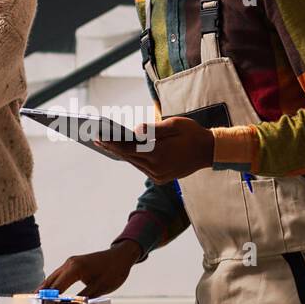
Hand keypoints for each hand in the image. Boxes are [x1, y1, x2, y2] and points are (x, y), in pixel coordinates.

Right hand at [40, 241, 142, 297]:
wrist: (121, 256)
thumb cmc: (114, 270)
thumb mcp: (100, 287)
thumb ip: (84, 297)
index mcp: (75, 268)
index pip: (57, 286)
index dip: (49, 299)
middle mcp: (69, 264)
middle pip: (50, 281)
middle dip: (42, 294)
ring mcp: (70, 263)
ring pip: (53, 277)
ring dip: (45, 289)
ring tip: (36, 301)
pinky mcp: (73, 265)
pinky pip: (59, 275)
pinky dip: (52, 284)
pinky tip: (49, 292)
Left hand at [97, 116, 213, 183]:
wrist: (209, 152)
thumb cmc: (192, 134)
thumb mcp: (175, 124)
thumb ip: (154, 129)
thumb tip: (135, 130)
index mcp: (159, 154)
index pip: (129, 148)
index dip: (112, 141)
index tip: (98, 135)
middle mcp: (157, 168)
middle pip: (128, 156)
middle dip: (111, 146)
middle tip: (95, 137)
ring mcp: (158, 176)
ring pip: (134, 162)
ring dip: (120, 153)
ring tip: (105, 143)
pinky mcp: (160, 178)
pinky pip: (141, 167)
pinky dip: (131, 158)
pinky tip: (122, 150)